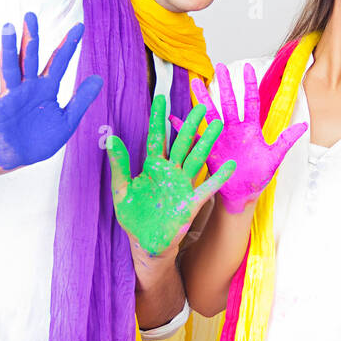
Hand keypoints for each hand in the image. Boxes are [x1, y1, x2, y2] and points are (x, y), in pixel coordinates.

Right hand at [0, 13, 102, 171]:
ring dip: (9, 49)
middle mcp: (29, 87)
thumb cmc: (41, 138)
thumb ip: (82, 99)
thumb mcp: (68, 119)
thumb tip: (99, 78)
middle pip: (30, 57)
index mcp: (47, 88)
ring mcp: (11, 96)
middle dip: (32, 37)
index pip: (59, 62)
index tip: (79, 26)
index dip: (69, 45)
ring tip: (7, 28)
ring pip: (10, 68)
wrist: (18, 158)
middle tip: (31, 15)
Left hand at [108, 95, 235, 255]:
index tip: (161, 97)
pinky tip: (230, 165)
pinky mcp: (191, 201)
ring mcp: (183, 185)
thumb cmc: (133, 216)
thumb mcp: (121, 189)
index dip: (158, 118)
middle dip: (191, 124)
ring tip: (218, 124)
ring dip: (207, 142)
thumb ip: (119, 165)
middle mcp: (170, 172)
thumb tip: (110, 139)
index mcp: (152, 167)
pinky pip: (208, 187)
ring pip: (197, 158)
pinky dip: (219, 177)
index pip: (156, 137)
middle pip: (182, 142)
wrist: (146, 242)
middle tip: (201, 104)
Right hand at [189, 63, 306, 213]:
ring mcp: (220, 137)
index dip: (249, 84)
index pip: (251, 101)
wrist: (242, 194)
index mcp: (251, 129)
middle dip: (224, 84)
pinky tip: (173, 117)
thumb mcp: (274, 158)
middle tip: (219, 66)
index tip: (248, 67)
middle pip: (228, 102)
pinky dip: (183, 127)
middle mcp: (234, 129)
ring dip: (203, 98)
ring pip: (210, 113)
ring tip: (195, 82)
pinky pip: (194, 135)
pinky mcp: (208, 148)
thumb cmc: (259, 176)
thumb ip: (285, 141)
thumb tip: (304, 125)